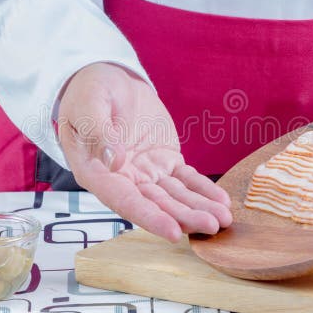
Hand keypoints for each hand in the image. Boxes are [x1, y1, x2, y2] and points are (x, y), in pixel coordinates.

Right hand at [58, 62, 231, 241]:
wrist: (106, 81)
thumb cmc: (88, 92)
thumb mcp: (88, 105)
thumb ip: (98, 131)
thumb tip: (115, 160)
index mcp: (96, 172)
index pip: (124, 201)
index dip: (150, 218)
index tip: (173, 231)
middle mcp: (122, 179)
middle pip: (156, 204)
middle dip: (184, 217)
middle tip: (211, 225)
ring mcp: (146, 172)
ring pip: (175, 196)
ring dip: (199, 208)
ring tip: (223, 219)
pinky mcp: (165, 161)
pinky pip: (186, 179)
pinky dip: (203, 189)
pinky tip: (221, 201)